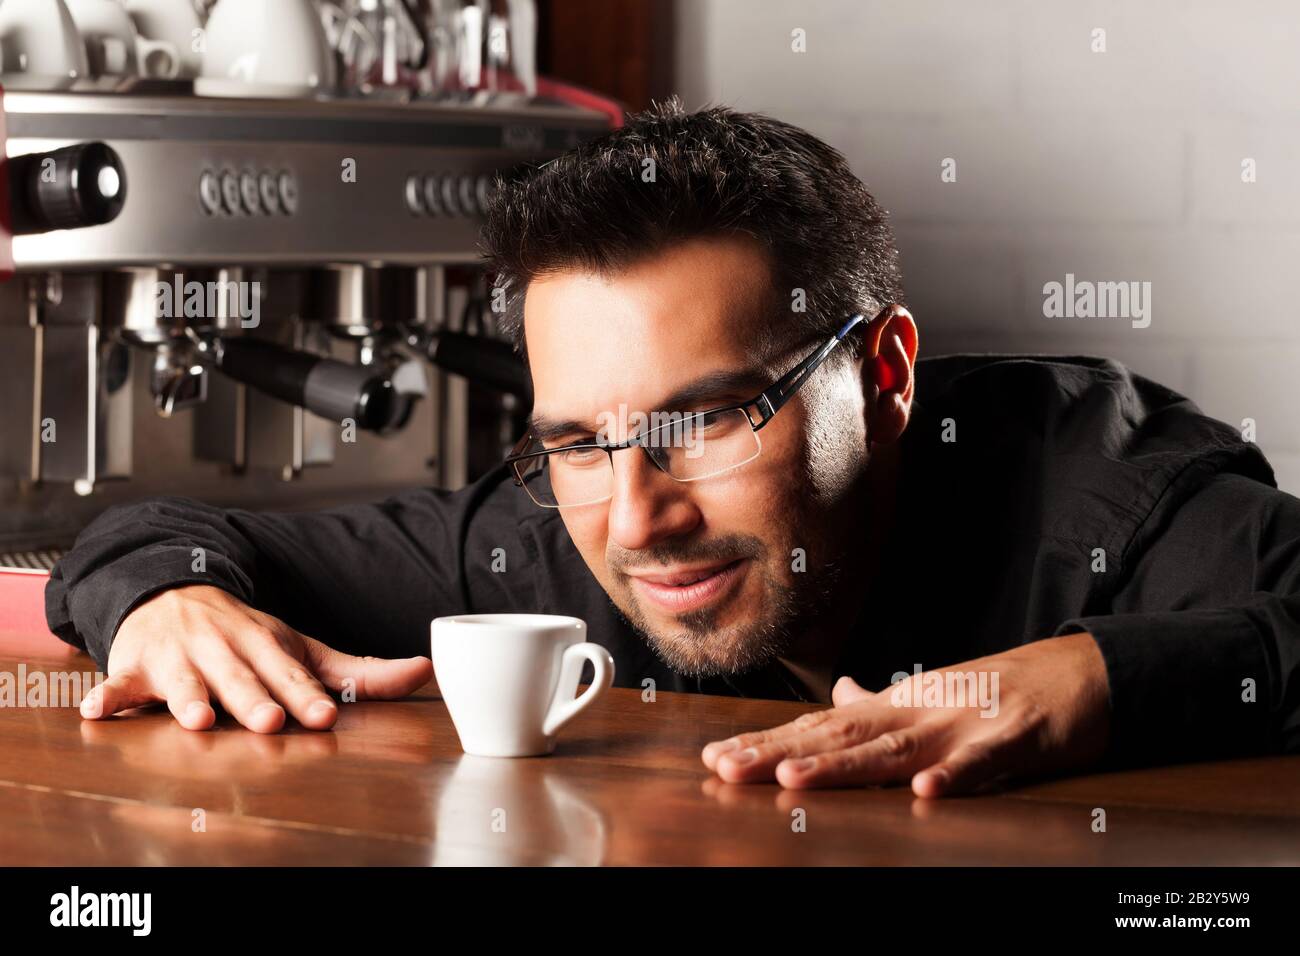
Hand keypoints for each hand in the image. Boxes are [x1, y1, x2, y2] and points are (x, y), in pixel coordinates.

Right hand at [81, 585, 432, 732]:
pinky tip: (99, 711)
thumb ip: (361, 670)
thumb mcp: (301, 648)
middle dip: (253, 700)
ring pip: (185, 682)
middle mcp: (224, 649)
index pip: (291, 674)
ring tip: (195, 719)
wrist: (173, 594)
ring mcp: (178, 657)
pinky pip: (119, 683)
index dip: (306, 694)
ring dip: (188, 699)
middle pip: (241, 679)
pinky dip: (108, 695)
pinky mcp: (135, 667)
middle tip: (267, 721)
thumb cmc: (246, 637)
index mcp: (268, 645)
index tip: (322, 715)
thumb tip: (424, 671)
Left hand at [701, 632, 1109, 796]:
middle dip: (780, 754)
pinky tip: (922, 792)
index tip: (719, 754)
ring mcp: (962, 724)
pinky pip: (980, 763)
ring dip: (843, 765)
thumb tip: (838, 691)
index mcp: (897, 707)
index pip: (821, 726)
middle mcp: (917, 713)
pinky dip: (953, 776)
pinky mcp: (1011, 740)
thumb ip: (881, 700)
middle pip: (839, 736)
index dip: (769, 741)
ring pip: (894, 748)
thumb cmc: (1000, 689)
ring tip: (792, 780)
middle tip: (726, 767)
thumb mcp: (930, 694)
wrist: (1077, 673)